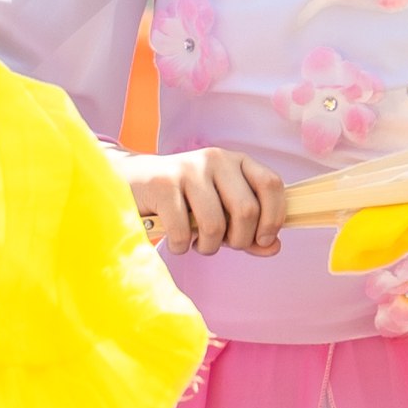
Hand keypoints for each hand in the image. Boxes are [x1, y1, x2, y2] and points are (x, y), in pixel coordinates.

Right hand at [126, 144, 291, 256]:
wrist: (133, 183)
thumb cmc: (184, 202)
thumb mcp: (222, 213)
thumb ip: (249, 230)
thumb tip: (274, 247)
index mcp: (236, 162)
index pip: (271, 185)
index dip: (273, 218)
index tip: (262, 240)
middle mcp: (216, 159)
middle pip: (246, 210)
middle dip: (239, 240)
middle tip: (222, 245)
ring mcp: (188, 169)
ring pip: (215, 225)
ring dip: (208, 246)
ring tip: (198, 243)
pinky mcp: (162, 184)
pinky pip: (183, 231)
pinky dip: (181, 246)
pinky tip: (176, 241)